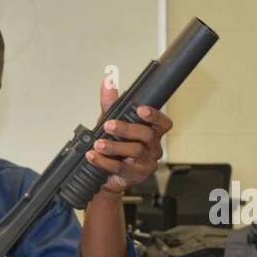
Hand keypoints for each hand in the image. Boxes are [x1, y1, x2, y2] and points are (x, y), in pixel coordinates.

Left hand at [86, 76, 173, 195]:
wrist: (106, 174)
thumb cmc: (115, 146)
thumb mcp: (111, 121)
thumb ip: (110, 102)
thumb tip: (108, 80)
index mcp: (152, 132)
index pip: (163, 122)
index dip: (155, 115)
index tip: (140, 109)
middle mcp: (152, 147)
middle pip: (147, 135)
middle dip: (126, 129)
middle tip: (109, 124)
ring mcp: (146, 163)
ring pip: (135, 152)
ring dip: (114, 146)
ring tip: (98, 143)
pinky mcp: (135, 176)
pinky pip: (121, 168)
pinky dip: (105, 161)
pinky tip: (94, 156)